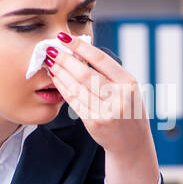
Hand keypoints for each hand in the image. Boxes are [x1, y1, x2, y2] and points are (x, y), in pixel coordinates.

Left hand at [44, 31, 160, 183]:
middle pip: (85, 73)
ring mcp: (106, 111)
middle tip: (51, 50)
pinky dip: (63, 88)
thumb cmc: (128, 112)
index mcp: (129, 83)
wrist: (132, 144)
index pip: (100, 59)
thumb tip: (80, 51)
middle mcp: (119, 97)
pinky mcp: (94, 123)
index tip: (65, 38)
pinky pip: (74, 101)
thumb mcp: (128, 90)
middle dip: (65, 60)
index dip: (80, 47)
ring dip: (60, 73)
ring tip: (50, 63)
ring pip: (77, 87)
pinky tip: (56, 79)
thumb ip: (110, 74)